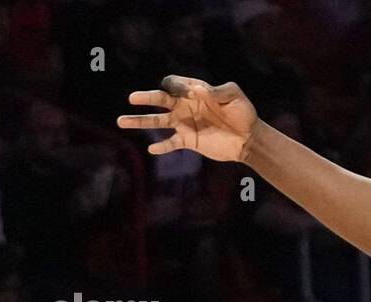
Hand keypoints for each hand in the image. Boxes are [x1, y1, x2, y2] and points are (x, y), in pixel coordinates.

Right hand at [117, 76, 258, 161]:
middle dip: (145, 98)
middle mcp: (184, 106)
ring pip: (157, 121)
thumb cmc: (243, 113)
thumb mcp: (234, 95)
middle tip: (132, 98)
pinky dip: (162, 147)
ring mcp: (184, 123)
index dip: (177, 86)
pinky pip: (171, 143)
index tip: (190, 93)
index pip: (174, 84)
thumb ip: (218, 90)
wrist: (249, 138)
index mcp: (193, 91)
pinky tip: (151, 149)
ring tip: (121, 122)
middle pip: (159, 100)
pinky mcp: (189, 140)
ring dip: (139, 121)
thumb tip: (200, 90)